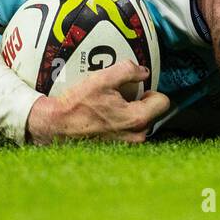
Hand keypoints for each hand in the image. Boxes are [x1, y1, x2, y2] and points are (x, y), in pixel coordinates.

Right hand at [26, 60, 170, 145]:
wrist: (57, 126)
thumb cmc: (78, 104)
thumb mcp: (102, 79)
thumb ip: (127, 71)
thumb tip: (143, 71)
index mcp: (137, 118)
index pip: (163, 102)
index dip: (152, 90)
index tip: (136, 88)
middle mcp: (136, 135)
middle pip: (152, 113)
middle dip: (140, 102)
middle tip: (120, 96)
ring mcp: (127, 145)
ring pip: (140, 123)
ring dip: (130, 113)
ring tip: (110, 106)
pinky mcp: (117, 149)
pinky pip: (128, 131)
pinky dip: (121, 123)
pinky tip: (104, 116)